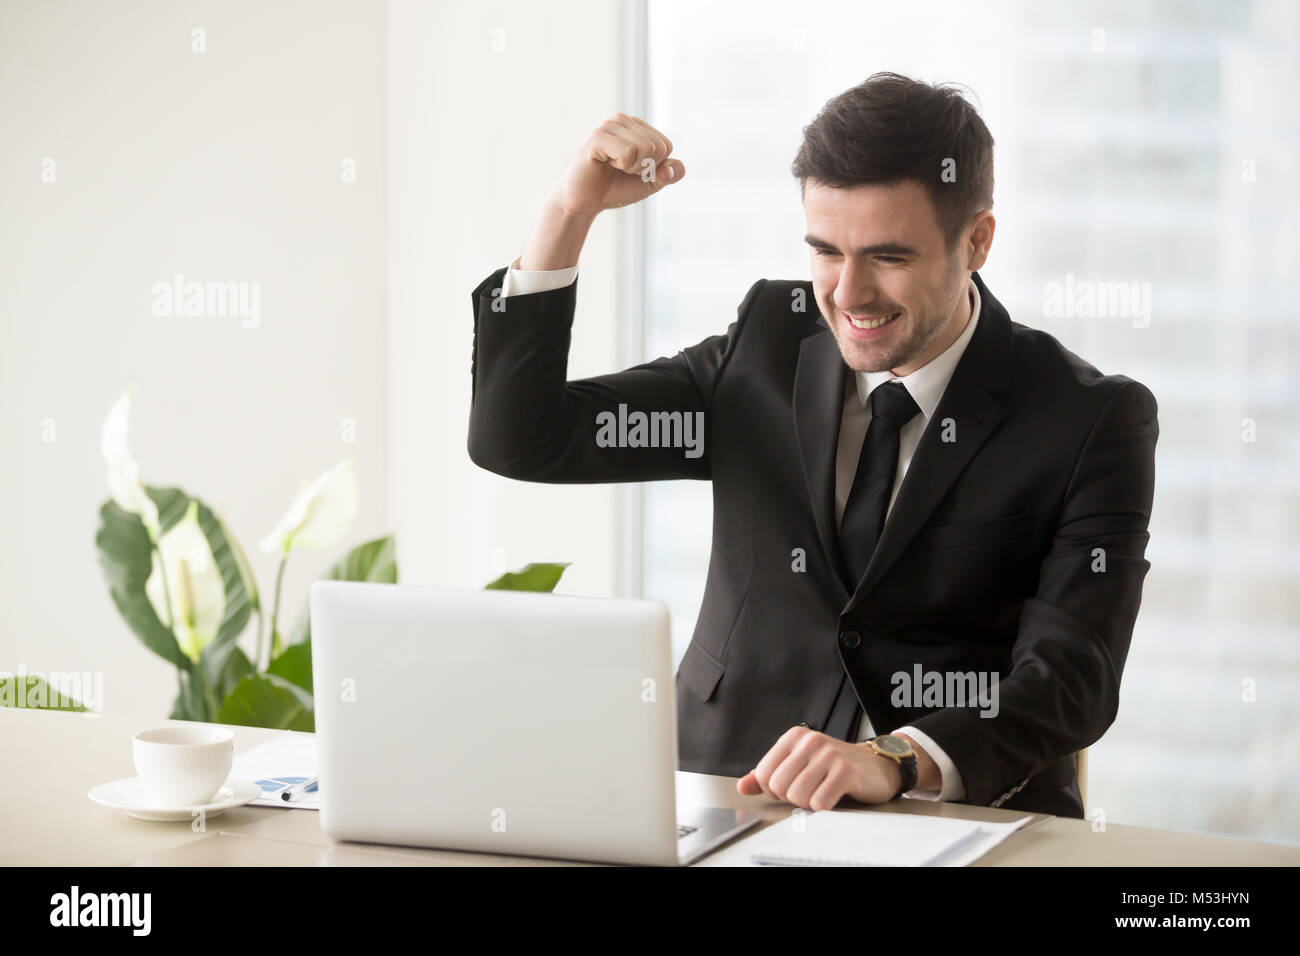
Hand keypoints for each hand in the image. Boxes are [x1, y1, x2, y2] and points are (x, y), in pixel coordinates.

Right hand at [550, 113, 685, 216]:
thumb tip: (677, 168)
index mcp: (636, 126)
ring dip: (632, 168)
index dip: (653, 167)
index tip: (632, 170)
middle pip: (658, 147)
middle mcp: (623, 120)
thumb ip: (667, 174)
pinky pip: (629, 151)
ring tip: (612, 167)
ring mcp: (609, 125)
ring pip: (645, 148)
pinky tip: (604, 164)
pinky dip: (622, 165)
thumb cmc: (614, 189)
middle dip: (643, 168)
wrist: (585, 203)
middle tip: (620, 170)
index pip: (666, 146)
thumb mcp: (649, 183)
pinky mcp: (598, 136)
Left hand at [736, 726, 902, 810]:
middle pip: (779, 787)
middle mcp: (809, 741)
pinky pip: (820, 802)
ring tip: (821, 791)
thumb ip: (768, 775)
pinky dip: (824, 806)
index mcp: (793, 737)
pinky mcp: (845, 771)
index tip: (790, 785)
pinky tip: (834, 795)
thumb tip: (742, 786)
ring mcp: (828, 754)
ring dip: (808, 803)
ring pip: (798, 796)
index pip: (764, 774)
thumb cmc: (833, 766)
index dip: (774, 790)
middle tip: (809, 790)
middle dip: (791, 797)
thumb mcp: (797, 764)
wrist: (874, 765)